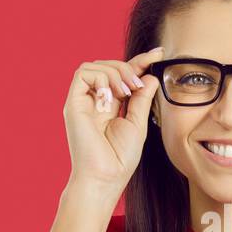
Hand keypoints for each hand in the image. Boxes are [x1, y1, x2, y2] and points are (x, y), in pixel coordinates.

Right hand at [62, 46, 164, 200]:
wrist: (105, 177)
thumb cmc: (120, 158)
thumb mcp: (138, 123)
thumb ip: (142, 99)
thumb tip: (150, 76)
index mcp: (110, 105)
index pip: (123, 75)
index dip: (140, 61)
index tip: (158, 54)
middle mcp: (95, 100)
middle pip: (109, 66)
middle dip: (128, 67)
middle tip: (138, 85)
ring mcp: (83, 101)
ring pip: (95, 65)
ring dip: (115, 73)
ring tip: (126, 92)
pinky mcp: (73, 104)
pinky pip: (83, 74)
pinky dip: (101, 79)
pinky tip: (111, 97)